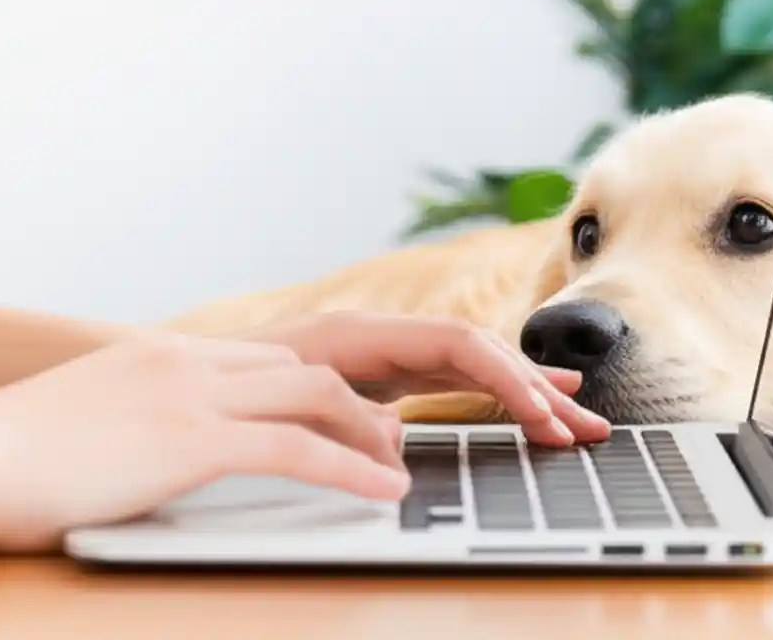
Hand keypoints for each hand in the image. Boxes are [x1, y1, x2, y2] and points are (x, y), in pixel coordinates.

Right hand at [0, 335, 410, 551]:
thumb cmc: (3, 456)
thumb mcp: (84, 423)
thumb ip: (132, 426)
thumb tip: (151, 458)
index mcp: (160, 357)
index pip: (265, 361)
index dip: (315, 391)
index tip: (346, 417)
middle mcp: (185, 362)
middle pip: (301, 370)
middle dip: (353, 405)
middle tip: (385, 442)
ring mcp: (192, 395)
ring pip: (315, 395)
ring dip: (366, 432)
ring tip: (395, 468)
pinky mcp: (192, 440)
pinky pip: (299, 448)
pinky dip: (352, 468)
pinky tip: (382, 490)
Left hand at [240, 311, 611, 446]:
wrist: (188, 381)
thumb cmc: (227, 383)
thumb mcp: (278, 403)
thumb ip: (339, 415)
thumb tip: (394, 439)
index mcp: (361, 333)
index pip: (457, 342)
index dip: (505, 376)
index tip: (541, 415)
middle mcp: (382, 338)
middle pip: (478, 353)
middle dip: (535, 389)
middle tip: (584, 428)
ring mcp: (387, 357)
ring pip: (473, 368)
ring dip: (526, 393)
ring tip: (577, 420)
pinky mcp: (385, 378)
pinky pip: (453, 382)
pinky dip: (495, 393)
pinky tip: (529, 406)